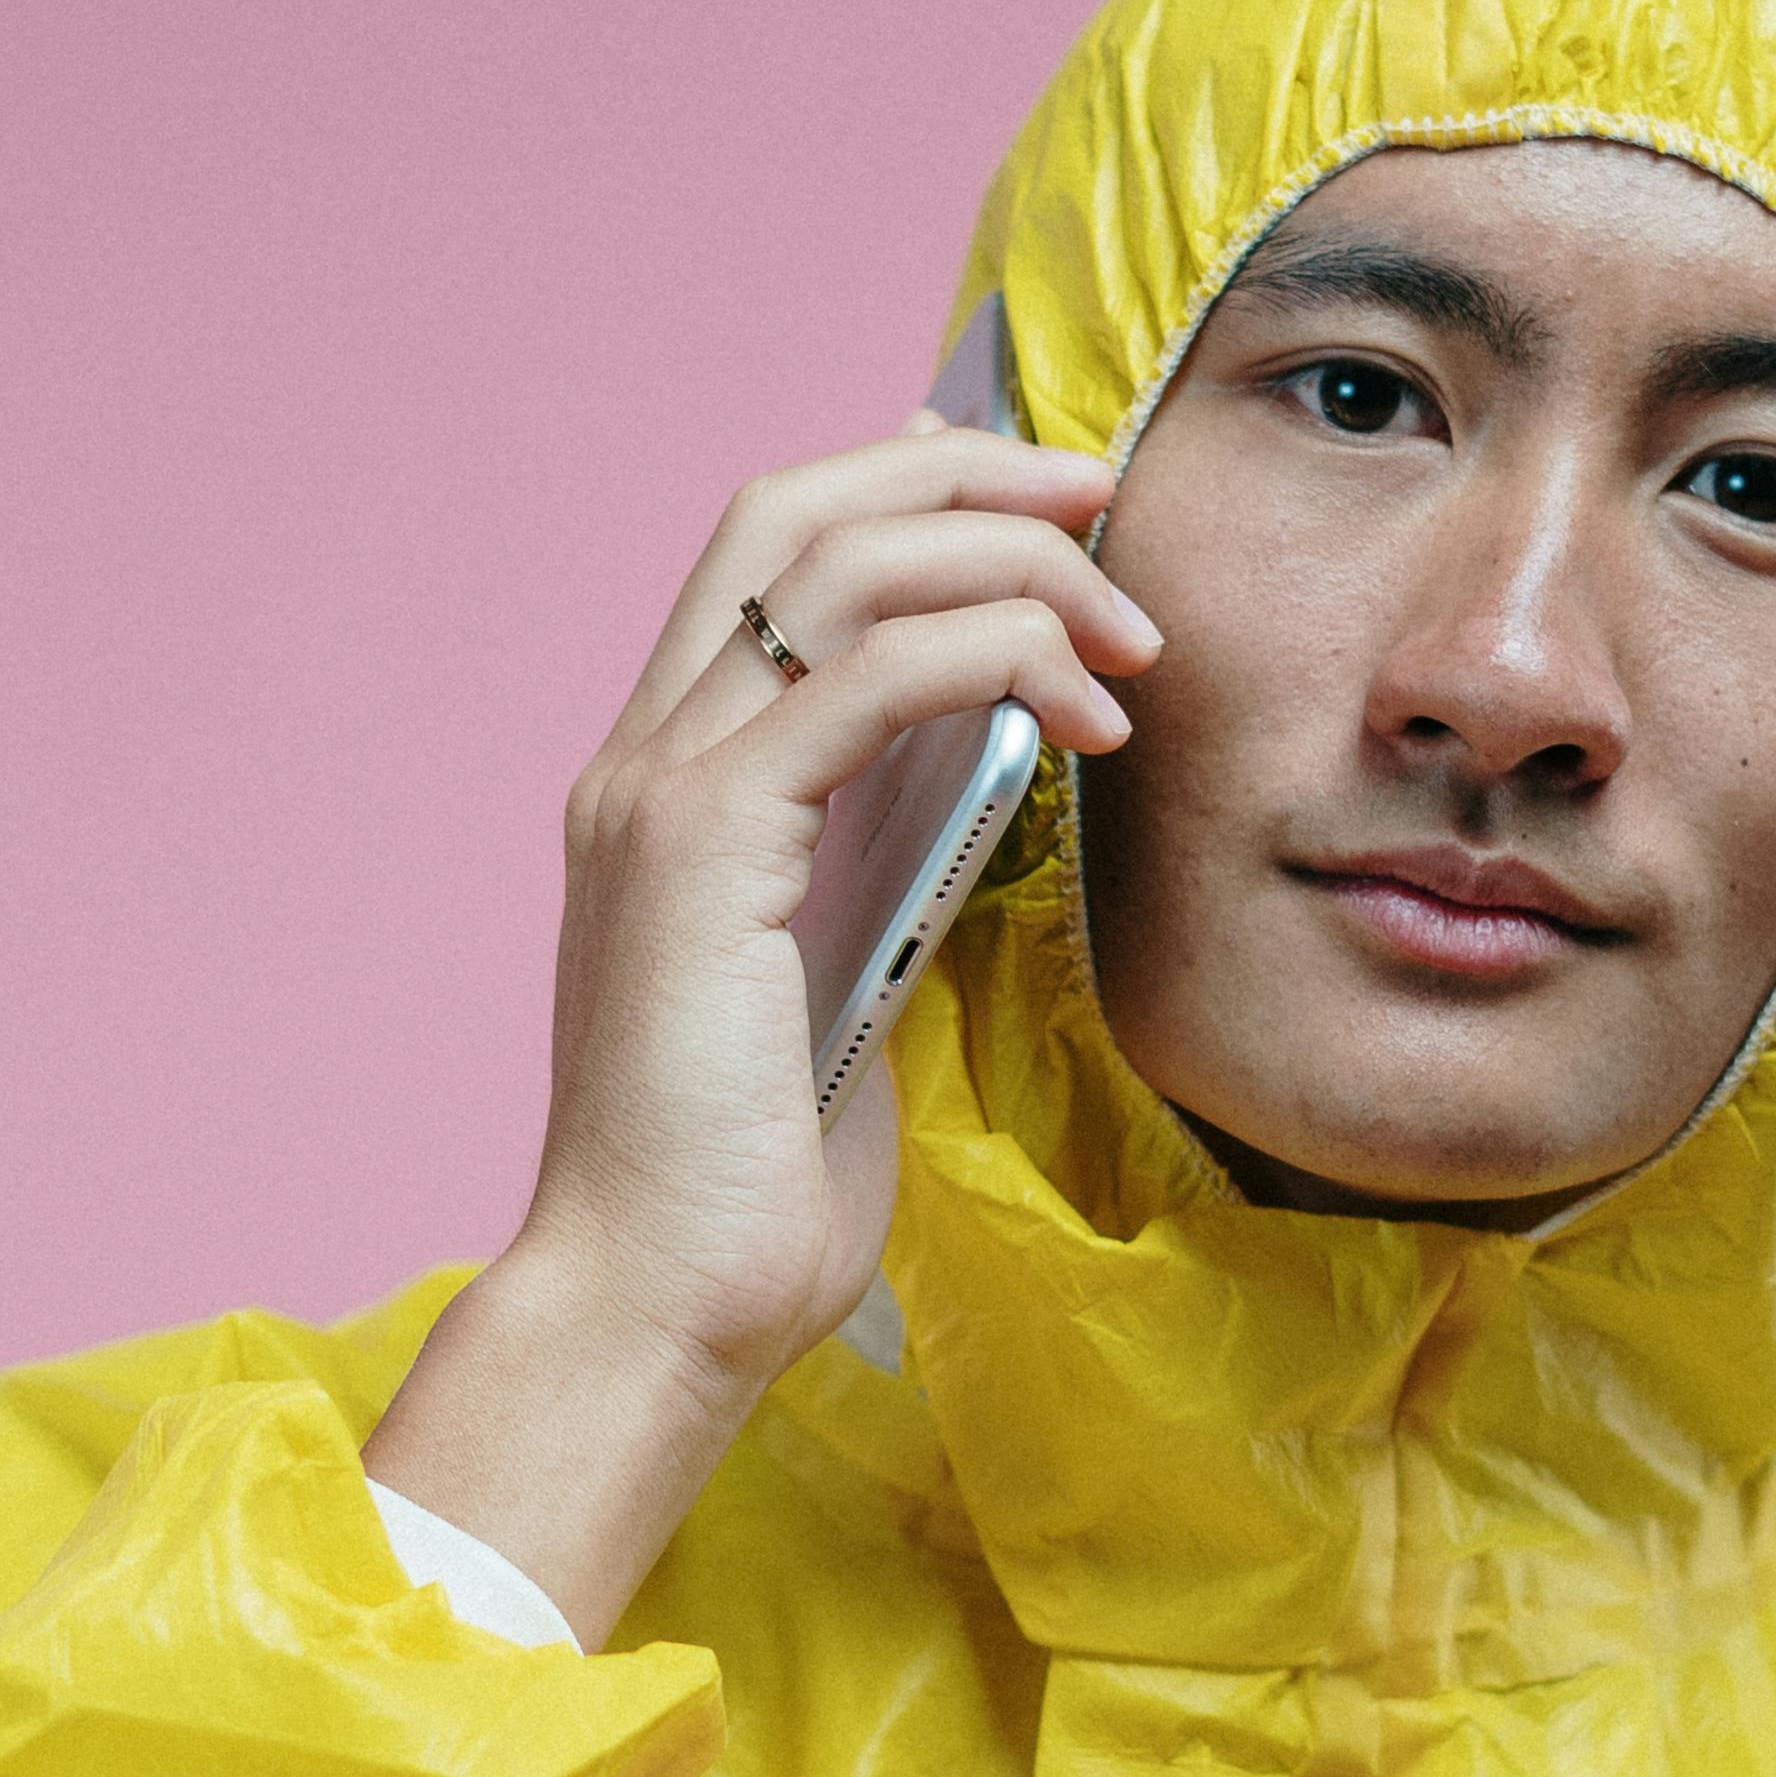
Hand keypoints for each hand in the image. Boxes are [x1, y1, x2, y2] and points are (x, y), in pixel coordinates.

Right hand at [364, 418, 1157, 1633]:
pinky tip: (1085, 719)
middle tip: (1104, 500)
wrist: (656, 1303)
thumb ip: (894, 857)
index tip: (1038, 491)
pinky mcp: (701, 841)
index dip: (903, 481)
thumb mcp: (852, 975)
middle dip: (962, 473)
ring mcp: (660, 789)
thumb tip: (998, 761)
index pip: (769, 554)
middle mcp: (644, 760)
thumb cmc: (753, 1185)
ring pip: (839, 564)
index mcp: (670, 785)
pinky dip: (995, 657)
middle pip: (794, 508)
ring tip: (1131, 634)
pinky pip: (868, 675)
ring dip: (1010, 566)